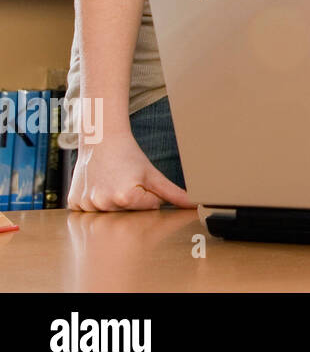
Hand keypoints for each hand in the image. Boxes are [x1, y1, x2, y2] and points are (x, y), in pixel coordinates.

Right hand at [67, 129, 195, 211]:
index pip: (149, 208)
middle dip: (131, 200)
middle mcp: (104, 204)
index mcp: (126, 198)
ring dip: (113, 200)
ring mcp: (86, 205)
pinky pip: (89, 209)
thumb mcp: (153, 174)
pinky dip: (95, 200)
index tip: (138, 180)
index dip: (148, 194)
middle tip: (124, 180)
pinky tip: (98, 185)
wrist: (101, 139)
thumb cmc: (129, 156)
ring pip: (110, 211)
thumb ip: (174, 193)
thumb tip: (194, 206)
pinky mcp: (73, 203)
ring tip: (111, 181)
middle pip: (128, 212)